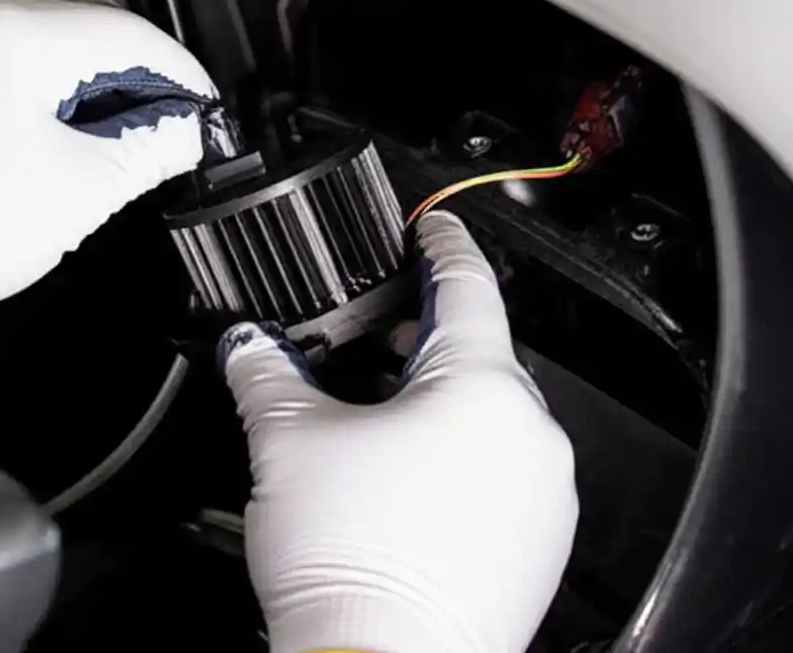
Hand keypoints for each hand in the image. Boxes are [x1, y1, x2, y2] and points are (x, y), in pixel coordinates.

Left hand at [0, 0, 215, 374]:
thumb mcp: (74, 195)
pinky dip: (33, 88)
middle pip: (86, 23)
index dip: (181, 75)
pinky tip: (45, 139)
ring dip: (85, 81)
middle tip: (165, 128)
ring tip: (107, 144)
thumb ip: (146, 151)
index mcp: (15, 35)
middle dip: (136, 74)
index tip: (202, 111)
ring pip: (39, 39)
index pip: (131, 35)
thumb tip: (183, 132)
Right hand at [221, 211, 578, 652]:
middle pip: (479, 353)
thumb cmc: (355, 565)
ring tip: (376, 416)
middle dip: (426, 334)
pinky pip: (502, 475)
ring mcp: (543, 495)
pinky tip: (406, 483)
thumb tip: (248, 346)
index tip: (431, 226)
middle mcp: (530, 435)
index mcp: (483, 388)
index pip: (467, 283)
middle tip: (377, 327)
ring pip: (491, 419)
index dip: (440, 243)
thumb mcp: (289, 446)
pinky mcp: (538, 545)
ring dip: (439, 403)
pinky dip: (459, 460)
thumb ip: (267, 374)